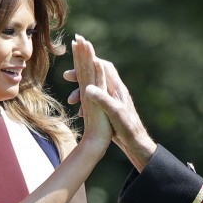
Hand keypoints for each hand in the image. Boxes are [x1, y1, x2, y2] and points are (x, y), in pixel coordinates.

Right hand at [66, 36, 156, 170]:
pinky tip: (80, 113)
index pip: (103, 67)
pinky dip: (86, 103)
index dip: (89, 60)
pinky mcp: (109, 109)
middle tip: (66, 76)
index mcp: (117, 88)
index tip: (76, 58)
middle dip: (81, 73)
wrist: (136, 144)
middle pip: (97, 74)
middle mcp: (115, 91)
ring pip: (94, 88)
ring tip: (70, 100)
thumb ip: (103, 100)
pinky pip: (95, 100)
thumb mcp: (115, 114)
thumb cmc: (128, 129)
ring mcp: (112, 100)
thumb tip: (88, 87)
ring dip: (81, 91)